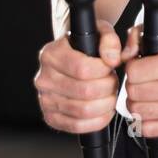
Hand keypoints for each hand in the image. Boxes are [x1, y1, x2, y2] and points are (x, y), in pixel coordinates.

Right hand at [34, 19, 133, 133]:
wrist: (71, 56)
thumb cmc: (87, 44)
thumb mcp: (99, 31)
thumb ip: (109, 40)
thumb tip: (112, 60)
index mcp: (51, 54)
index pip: (82, 69)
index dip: (104, 70)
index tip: (111, 66)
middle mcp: (43, 78)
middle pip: (85, 91)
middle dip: (108, 88)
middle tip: (113, 82)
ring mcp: (45, 100)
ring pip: (83, 110)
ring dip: (105, 104)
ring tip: (110, 94)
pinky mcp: (51, 118)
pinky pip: (76, 126)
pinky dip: (97, 121)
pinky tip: (105, 111)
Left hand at [122, 21, 157, 137]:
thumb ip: (141, 34)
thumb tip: (124, 54)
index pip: (133, 71)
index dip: (133, 68)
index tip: (140, 67)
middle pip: (133, 92)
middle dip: (134, 86)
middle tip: (145, 82)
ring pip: (137, 111)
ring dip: (139, 103)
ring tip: (150, 95)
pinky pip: (147, 128)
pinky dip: (146, 120)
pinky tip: (155, 109)